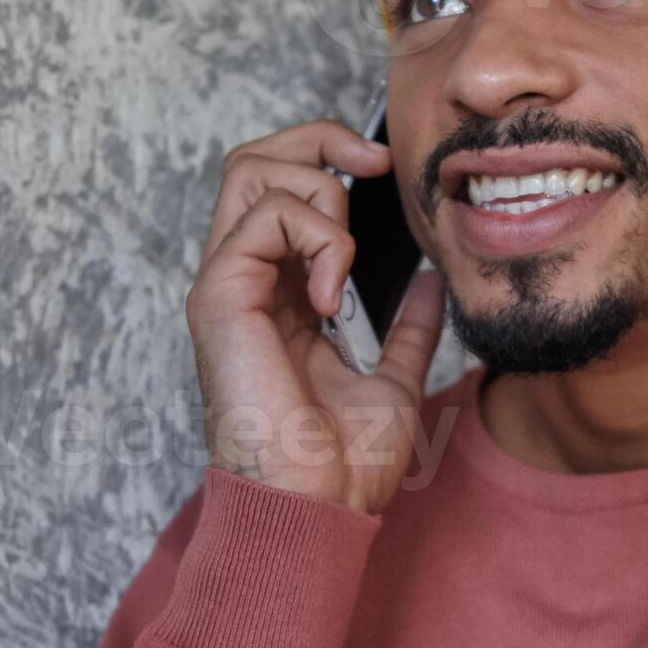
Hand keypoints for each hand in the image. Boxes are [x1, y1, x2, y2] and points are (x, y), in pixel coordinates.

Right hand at [189, 118, 448, 514]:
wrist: (317, 507)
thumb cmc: (341, 465)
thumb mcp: (393, 381)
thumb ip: (406, 331)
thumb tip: (426, 285)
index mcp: (276, 295)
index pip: (280, 188)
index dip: (326, 156)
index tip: (381, 168)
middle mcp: (244, 281)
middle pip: (255, 159)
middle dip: (319, 139)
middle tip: (373, 164)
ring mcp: (226, 285)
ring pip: (253, 171)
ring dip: (321, 196)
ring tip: (346, 263)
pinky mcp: (220, 295)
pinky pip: (265, 217)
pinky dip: (316, 240)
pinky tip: (332, 297)